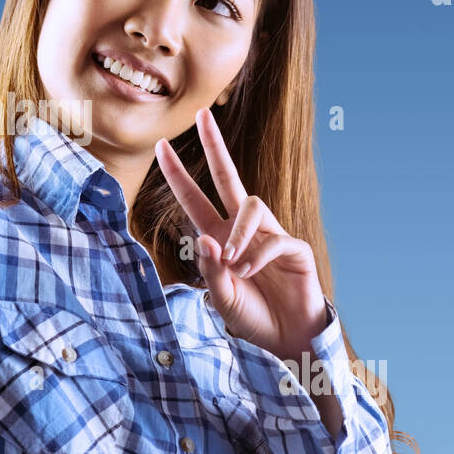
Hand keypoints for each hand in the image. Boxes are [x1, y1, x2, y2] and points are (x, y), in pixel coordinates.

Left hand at [155, 107, 328, 363]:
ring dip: (237, 234)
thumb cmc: (252, 316)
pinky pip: (274, 240)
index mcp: (218, 237)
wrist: (286, 338)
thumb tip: (204, 239)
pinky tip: (250, 273)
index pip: (195, 198)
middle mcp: (243, 229)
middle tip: (203, 114)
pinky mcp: (293, 248)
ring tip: (233, 265)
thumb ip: (210, 272)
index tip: (160, 146)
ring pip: (251, 206)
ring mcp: (270, 234)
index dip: (178, 173)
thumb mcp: (221, 299)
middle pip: (228, 176)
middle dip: (216, 145)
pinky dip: (257, 256)